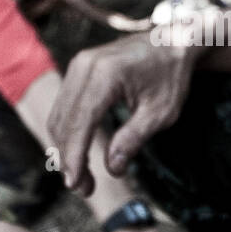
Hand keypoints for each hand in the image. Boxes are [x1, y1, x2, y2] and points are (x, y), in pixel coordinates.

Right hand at [48, 34, 198, 196]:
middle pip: (65, 121)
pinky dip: (68, 134)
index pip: (81, 121)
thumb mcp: (161, 112)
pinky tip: (80, 155)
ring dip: (66, 150)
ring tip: (84, 179)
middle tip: (85, 190)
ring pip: (59, 117)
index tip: (74, 184)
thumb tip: (113, 169)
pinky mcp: (77, 71)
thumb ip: (134, 138)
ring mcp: (77, 66)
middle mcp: (84, 66)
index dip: (75, 156)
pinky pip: (64, 108)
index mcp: (106, 73)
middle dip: (70, 159)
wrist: (171, 42)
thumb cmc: (170, 76)